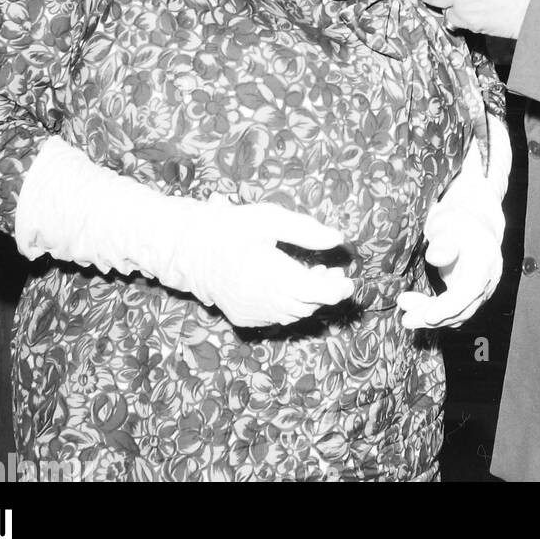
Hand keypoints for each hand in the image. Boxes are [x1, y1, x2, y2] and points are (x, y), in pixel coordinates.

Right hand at [183, 197, 354, 329]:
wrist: (190, 250)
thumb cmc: (231, 228)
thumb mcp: (269, 219)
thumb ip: (306, 230)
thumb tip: (337, 238)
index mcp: (274, 276)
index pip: (317, 292)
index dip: (337, 289)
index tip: (349, 281)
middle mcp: (265, 301)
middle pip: (307, 304)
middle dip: (325, 291)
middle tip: (334, 273)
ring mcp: (253, 314)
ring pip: (293, 314)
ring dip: (308, 298)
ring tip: (314, 276)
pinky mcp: (245, 319)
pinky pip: (276, 317)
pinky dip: (288, 305)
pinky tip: (288, 286)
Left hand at [397, 183, 503, 330]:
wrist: (474, 221)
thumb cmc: (457, 220)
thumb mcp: (447, 222)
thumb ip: (443, 240)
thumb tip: (436, 257)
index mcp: (484, 259)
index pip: (470, 289)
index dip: (450, 306)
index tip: (428, 316)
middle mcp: (487, 278)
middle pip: (463, 307)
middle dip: (433, 316)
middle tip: (406, 319)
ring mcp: (482, 289)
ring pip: (458, 313)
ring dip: (432, 317)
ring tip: (407, 316)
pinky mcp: (471, 295)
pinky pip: (455, 310)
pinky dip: (437, 313)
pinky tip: (417, 309)